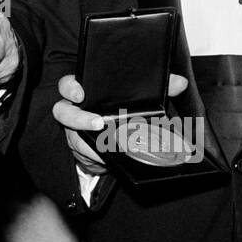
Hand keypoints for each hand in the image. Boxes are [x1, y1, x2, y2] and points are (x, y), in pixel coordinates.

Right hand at [53, 73, 189, 175]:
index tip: (80, 93)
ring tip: (106, 145)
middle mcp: (75, 111)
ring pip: (72, 136)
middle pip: (62, 111)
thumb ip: (158, 87)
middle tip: (97, 122)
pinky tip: (108, 158)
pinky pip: (84, 154)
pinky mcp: (82, 149)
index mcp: (86, 92)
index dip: (70, 87)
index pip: (69, 85)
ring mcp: (75, 131)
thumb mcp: (139, 96)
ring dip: (88, 142)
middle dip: (77, 117)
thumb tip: (179, 83)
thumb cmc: (121, 110)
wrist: (114, 136)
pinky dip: (97, 156)